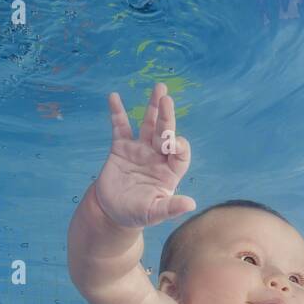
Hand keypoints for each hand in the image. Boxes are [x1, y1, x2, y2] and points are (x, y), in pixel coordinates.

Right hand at [94, 82, 195, 229]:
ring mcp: (139, 149)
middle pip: (165, 132)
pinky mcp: (121, 148)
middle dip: (167, 117)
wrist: (111, 212)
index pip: (180, 153)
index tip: (173, 143)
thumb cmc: (136, 214)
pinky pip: (120, 127)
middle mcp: (157, 156)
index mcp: (169, 171)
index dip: (179, 145)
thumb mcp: (154, 213)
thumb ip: (171, 208)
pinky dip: (117, 112)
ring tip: (159, 88)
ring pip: (149, 124)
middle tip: (167, 98)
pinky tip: (114, 97)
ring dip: (153, 107)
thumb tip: (191, 204)